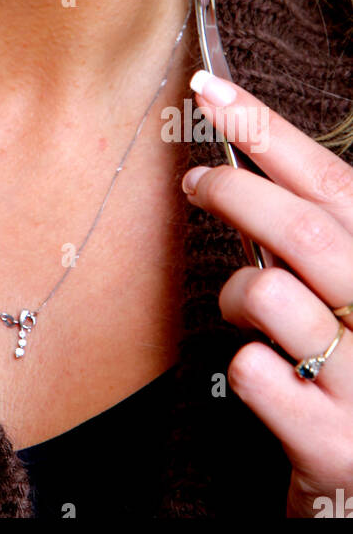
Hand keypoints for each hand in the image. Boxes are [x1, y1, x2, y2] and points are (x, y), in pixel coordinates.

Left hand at [183, 71, 352, 517]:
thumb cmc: (351, 374)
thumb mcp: (349, 298)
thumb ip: (317, 240)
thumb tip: (244, 151)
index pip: (334, 183)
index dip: (268, 129)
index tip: (208, 88)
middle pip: (303, 231)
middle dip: (236, 193)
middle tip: (196, 183)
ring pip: (271, 296)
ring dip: (237, 294)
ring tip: (245, 312)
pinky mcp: (333, 444)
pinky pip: (253, 374)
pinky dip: (242, 368)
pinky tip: (266, 383)